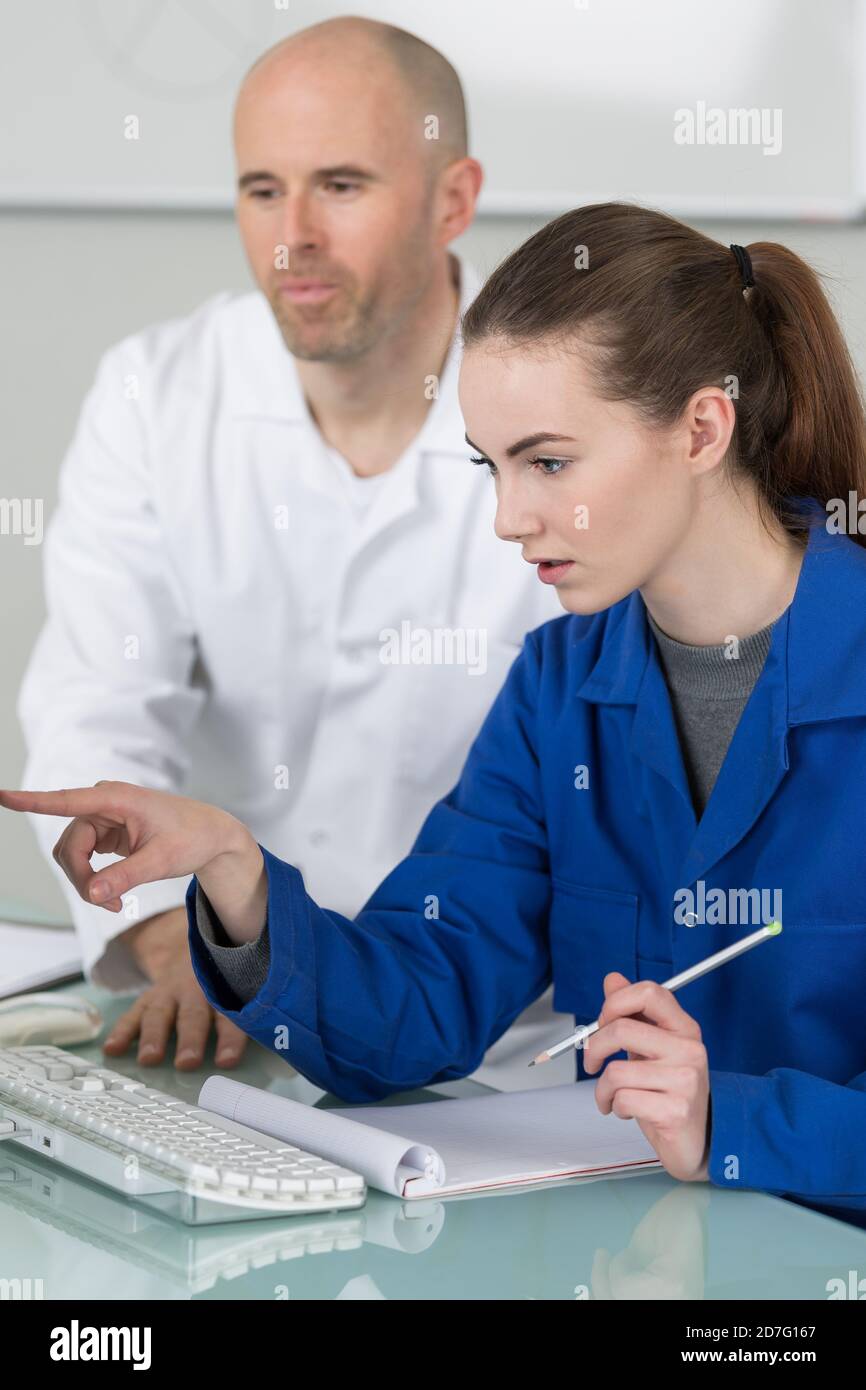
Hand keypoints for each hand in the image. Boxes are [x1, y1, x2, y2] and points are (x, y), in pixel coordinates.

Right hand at [0, 780, 266, 940]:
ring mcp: (100, 817)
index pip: (66, 800)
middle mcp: (102, 803)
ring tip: (119, 903)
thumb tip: (93, 895)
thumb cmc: (191, 837)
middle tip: (114, 906)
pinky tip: (114, 896)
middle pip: (69, 847)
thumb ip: (126, 876)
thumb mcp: (162, 861)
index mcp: (116, 798)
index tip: (1, 795)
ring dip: (88, 884)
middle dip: (83, 880)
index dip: (32, 801)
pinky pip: (82, 859)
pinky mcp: (103, 832)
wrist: (210, 834)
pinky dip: (93, 881)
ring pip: (72, 856)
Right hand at [105, 907, 248, 1068]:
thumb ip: (259, 1014)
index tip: (227, 1061)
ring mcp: (170, 992)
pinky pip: (133, 1013)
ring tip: (150, 1058)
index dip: (230, 1038)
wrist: (194, 946)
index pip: (231, 1015)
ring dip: (155, 1036)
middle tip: (187, 1062)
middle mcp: (197, 990)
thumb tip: (286, 1048)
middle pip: (194, 1015)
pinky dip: (122, 1031)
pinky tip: (113, 1049)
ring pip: (161, 1013)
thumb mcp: (244, 987)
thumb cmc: (228, 980)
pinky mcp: (149, 996)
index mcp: (225, 990)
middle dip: (191, 1039)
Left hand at [582, 972, 710, 1181]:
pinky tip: (627, 1111)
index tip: (603, 1022)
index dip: (616, 1002)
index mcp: (684, 1028)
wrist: (698, 1139)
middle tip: (592, 1062)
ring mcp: (685, 1080)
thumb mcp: (651, 1048)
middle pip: (621, 1029)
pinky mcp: (676, 1110)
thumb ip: (633, 1013)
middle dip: (594, 1047)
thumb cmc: (670, 1091)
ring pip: (616, 1072)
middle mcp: (688, 1049)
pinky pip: (623, 1099)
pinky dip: (614, 1107)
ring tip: (613, 1096)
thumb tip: (612, 979)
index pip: (649, 992)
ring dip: (603, 1089)